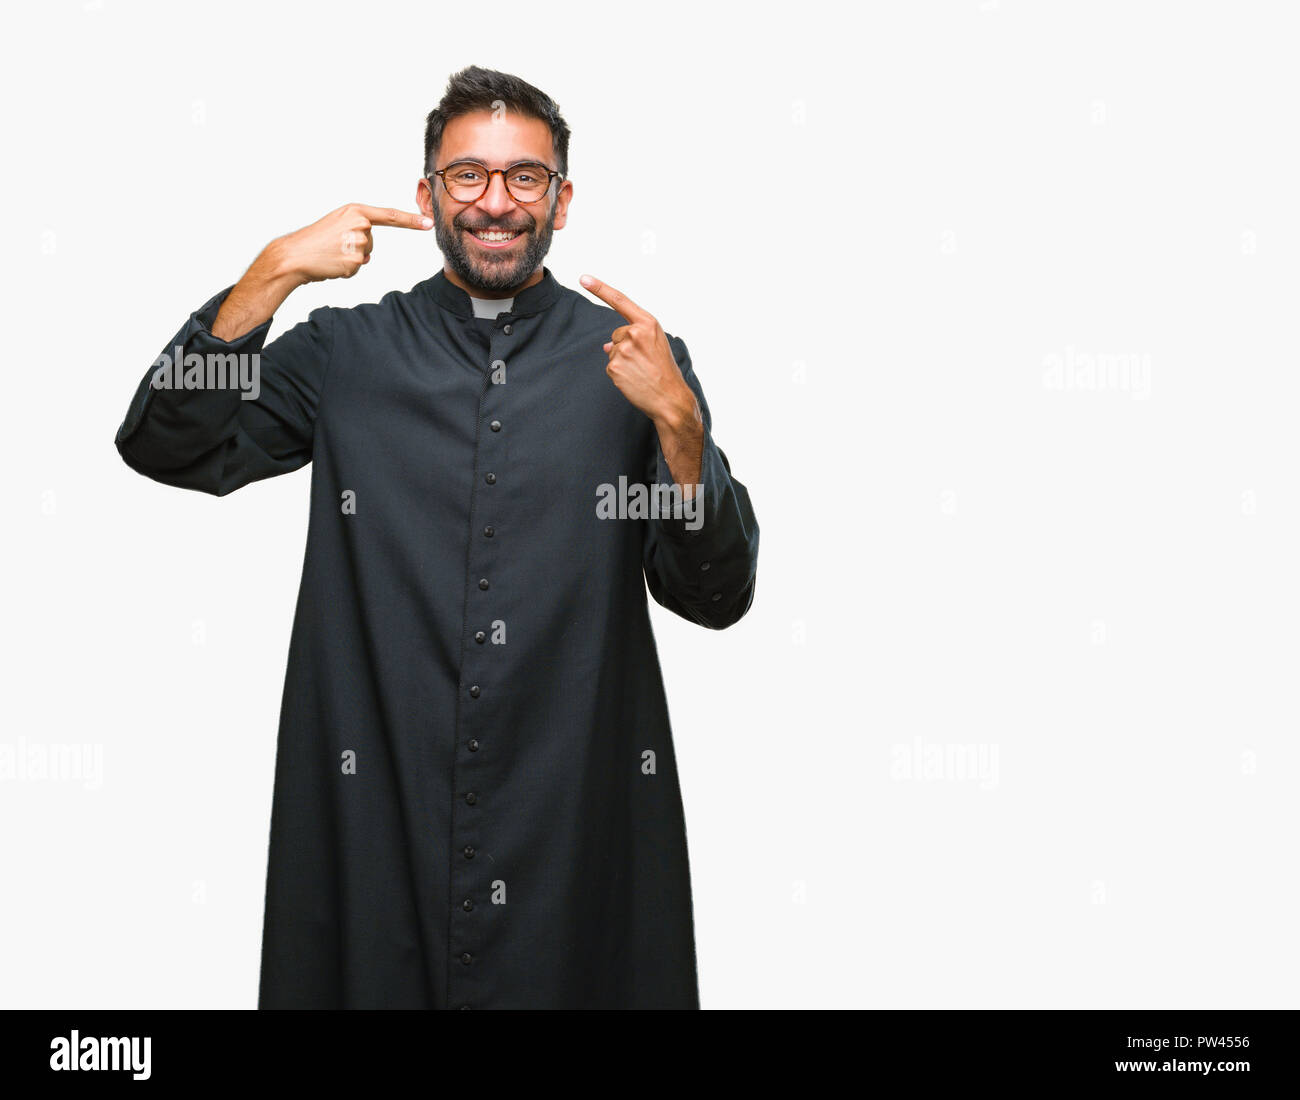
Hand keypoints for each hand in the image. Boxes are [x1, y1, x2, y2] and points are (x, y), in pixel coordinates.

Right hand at [280, 203, 432, 283]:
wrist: (294, 255)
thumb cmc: (314, 241)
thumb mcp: (337, 224)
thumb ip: (357, 231)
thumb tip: (368, 255)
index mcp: (355, 211)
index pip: (390, 216)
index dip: (411, 220)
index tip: (428, 223)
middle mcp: (359, 224)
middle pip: (372, 242)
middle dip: (357, 248)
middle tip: (333, 246)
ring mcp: (358, 242)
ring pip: (365, 256)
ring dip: (350, 259)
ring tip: (331, 253)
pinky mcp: (355, 260)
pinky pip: (358, 268)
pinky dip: (346, 270)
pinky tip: (332, 263)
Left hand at [580, 274, 698, 430]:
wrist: (670, 398)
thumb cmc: (664, 371)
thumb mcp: (655, 345)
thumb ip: (634, 337)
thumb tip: (606, 346)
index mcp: (648, 323)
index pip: (620, 301)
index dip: (600, 288)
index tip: (583, 278)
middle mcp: (635, 332)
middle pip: (616, 334)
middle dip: (625, 346)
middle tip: (644, 362)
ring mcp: (623, 349)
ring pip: (612, 351)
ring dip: (622, 361)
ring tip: (640, 371)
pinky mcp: (614, 366)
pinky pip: (610, 366)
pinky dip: (619, 374)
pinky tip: (633, 379)